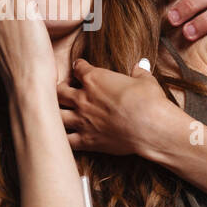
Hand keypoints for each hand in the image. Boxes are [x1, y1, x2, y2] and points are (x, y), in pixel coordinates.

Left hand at [58, 58, 178, 157]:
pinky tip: (65, 137)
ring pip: (56, 114)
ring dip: (56, 112)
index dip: (79, 66)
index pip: (78, 68)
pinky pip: (66, 140)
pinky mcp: (87, 140)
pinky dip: (63, 138)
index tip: (79, 67)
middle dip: (60, 89)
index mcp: (95, 79)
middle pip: (59, 91)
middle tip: (65, 90)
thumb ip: (139, 72)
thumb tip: (141, 66)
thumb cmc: (148, 100)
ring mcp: (82, 120)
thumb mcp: (145, 80)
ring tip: (59, 112)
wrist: (150, 126)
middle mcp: (83, 98)